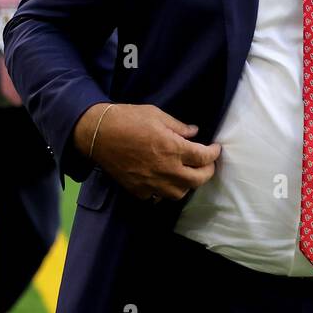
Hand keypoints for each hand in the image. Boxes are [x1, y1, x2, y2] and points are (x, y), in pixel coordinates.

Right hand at [74, 102, 220, 201]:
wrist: (97, 133)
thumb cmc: (127, 119)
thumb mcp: (157, 115)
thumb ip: (179, 126)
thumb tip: (194, 132)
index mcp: (173, 149)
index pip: (204, 157)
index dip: (213, 153)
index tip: (215, 148)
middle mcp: (166, 170)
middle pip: (197, 180)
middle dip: (207, 171)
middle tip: (207, 164)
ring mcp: (151, 183)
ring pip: (180, 193)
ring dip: (188, 184)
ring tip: (187, 173)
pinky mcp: (137, 189)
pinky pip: (157, 197)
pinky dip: (165, 191)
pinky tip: (165, 181)